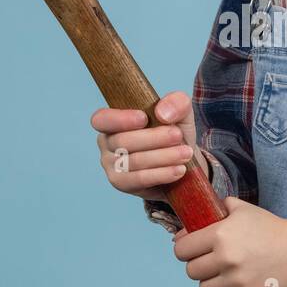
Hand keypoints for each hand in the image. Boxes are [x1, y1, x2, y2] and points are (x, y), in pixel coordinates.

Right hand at [92, 90, 208, 202]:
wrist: (182, 163)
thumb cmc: (174, 134)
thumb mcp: (181, 114)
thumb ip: (176, 103)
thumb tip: (162, 112)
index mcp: (113, 121)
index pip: (101, 119)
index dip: (120, 119)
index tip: (144, 118)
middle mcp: (107, 143)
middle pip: (123, 141)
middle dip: (154, 138)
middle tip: (178, 136)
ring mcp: (111, 165)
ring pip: (133, 161)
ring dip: (163, 157)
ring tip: (185, 153)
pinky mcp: (121, 183)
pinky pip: (138, 179)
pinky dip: (161, 174)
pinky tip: (178, 170)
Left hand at [172, 197, 286, 286]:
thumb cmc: (269, 228)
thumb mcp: (242, 209)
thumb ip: (216, 209)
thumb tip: (188, 222)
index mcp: (219, 234)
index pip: (181, 250)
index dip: (185, 249)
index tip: (193, 250)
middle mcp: (225, 258)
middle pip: (191, 271)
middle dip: (199, 266)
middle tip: (212, 262)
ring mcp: (236, 280)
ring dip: (210, 284)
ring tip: (224, 276)